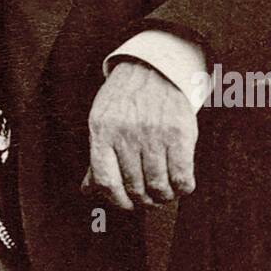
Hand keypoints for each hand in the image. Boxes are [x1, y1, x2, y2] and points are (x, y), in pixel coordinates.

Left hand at [82, 59, 197, 209]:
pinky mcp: (179, 133)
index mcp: (102, 131)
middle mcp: (126, 133)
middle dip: (144, 201)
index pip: (105, 181)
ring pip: (159, 187)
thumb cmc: (125, 99)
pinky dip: (182, 188)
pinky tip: (180, 184)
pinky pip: (182, 177)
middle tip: (150, 198)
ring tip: (165, 192)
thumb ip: (97, 157)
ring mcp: (153, 134)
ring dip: (164, 197)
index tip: (126, 204)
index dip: (116, 201)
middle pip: (135, 188)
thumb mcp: (103, 121)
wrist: (154, 66)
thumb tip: (88, 191)